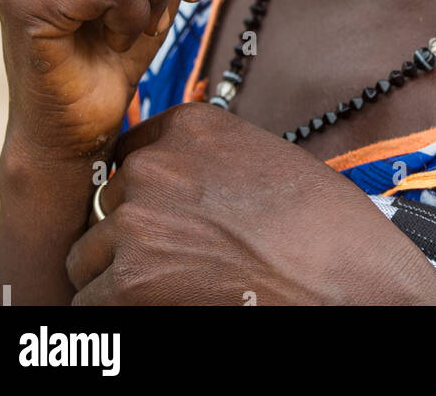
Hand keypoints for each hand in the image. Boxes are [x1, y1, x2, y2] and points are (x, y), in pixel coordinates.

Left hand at [66, 103, 435, 306]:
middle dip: (131, 233)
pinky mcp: (130, 279)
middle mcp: (156, 164)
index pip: (130, 152)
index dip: (145, 190)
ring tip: (167, 286)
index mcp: (191, 125)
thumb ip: (208, 161)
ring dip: (116, 272)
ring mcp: (138, 220)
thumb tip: (176, 185)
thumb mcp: (263, 158)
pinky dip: (116, 310)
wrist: (346, 277)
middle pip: (108, 203)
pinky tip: (160, 308)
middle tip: (177, 260)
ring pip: (89, 253)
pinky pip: (90, 298)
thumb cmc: (323, 225)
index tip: (165, 216)